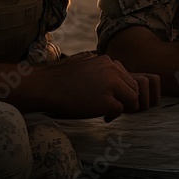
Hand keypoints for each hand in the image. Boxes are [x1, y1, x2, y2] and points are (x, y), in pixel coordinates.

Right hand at [28, 52, 160, 121]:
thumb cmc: (58, 77)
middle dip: (126, 98)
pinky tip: (103, 117)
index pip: (127, 76)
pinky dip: (114, 116)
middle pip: (134, 87)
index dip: (121, 88)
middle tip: (113, 107)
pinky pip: (120, 110)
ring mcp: (111, 85)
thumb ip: (99, 68)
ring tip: (110, 112)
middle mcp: (112, 70)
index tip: (110, 96)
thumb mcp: (83, 63)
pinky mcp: (107, 101)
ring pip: (133, 98)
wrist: (44, 86)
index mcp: (107, 61)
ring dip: (124, 107)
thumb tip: (109, 75)